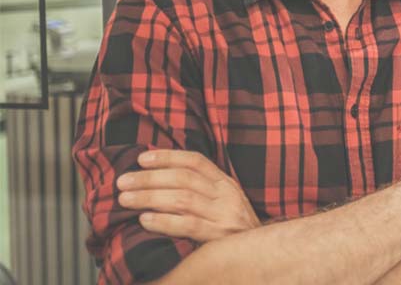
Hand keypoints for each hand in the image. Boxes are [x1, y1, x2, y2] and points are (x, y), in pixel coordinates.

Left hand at [117, 150, 259, 242]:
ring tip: (126, 199)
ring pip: (182, 199)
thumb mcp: (223, 203)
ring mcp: (224, 215)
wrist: (262, 257)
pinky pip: (187, 225)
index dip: (167, 157)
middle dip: (149, 178)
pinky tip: (144, 220)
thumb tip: (159, 180)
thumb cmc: (232, 231)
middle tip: (123, 182)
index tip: (141, 158)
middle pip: (184, 179)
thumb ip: (201, 191)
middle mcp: (227, 195)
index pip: (195, 161)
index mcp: (226, 184)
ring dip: (149, 197)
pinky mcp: (219, 237)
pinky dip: (164, 221)